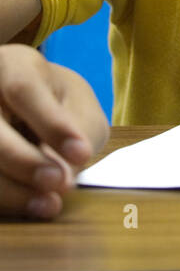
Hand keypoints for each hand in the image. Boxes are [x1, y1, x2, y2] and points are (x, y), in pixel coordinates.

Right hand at [0, 44, 109, 219]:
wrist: (30, 106)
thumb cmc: (58, 101)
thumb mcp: (78, 104)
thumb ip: (79, 132)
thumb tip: (62, 180)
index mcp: (13, 66)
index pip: (23, 89)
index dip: (51, 125)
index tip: (82, 154)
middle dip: (26, 162)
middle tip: (61, 184)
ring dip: (12, 191)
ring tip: (48, 205)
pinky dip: (6, 199)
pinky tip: (29, 205)